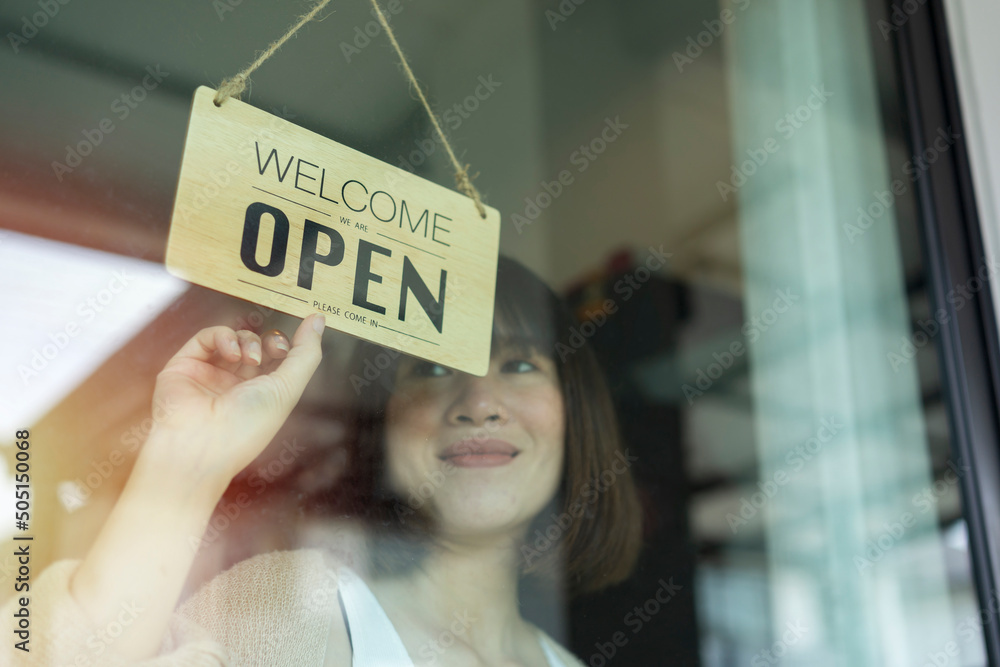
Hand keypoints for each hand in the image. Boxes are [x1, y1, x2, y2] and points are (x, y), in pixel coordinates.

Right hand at [142, 314, 325, 486]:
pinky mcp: (185, 365)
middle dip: (269, 342)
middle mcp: (236, 386)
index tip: (288, 348)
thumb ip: (305, 353)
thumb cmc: (247, 425)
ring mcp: (211, 375)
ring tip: (248, 359)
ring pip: (235, 339)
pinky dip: (223, 336)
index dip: (286, 347)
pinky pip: (207, 337)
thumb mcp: (287, 389)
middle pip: (259, 346)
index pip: (278, 360)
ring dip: (248, 341)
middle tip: (273, 350)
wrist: (200, 445)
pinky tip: (231, 354)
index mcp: (262, 397)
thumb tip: (319, 319)